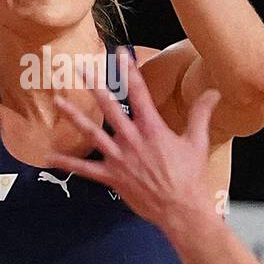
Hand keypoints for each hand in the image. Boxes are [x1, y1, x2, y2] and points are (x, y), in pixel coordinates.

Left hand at [50, 49, 219, 235]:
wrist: (181, 209)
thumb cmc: (191, 176)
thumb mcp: (197, 142)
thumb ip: (201, 114)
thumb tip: (214, 92)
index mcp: (153, 128)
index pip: (139, 93)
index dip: (129, 71)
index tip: (120, 53)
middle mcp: (132, 139)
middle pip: (109, 107)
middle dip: (94, 85)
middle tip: (79, 68)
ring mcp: (119, 158)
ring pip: (92, 132)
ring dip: (73, 115)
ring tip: (57, 100)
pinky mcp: (112, 177)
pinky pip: (85, 169)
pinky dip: (68, 163)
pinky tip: (50, 156)